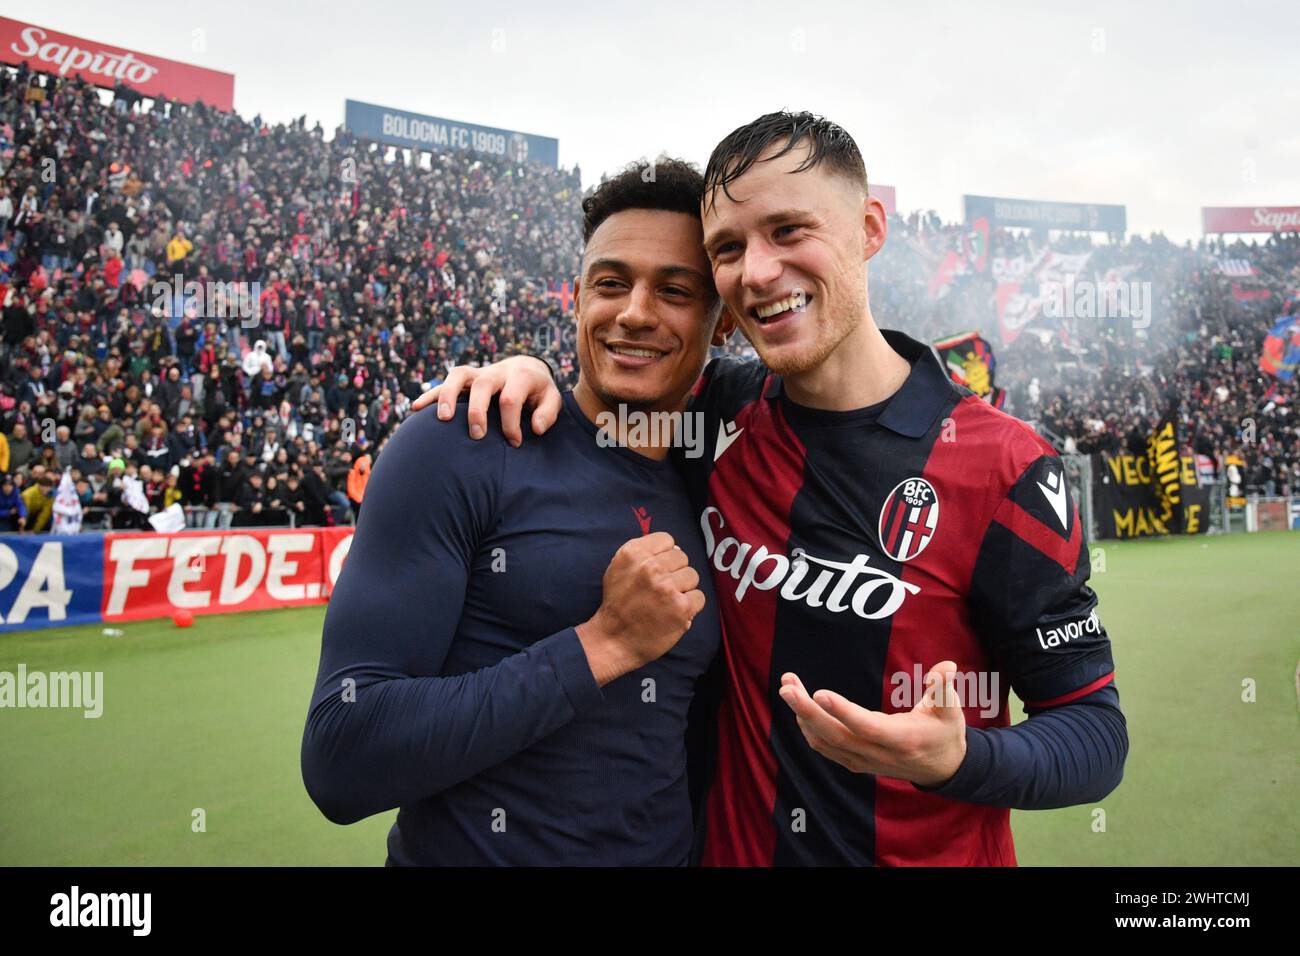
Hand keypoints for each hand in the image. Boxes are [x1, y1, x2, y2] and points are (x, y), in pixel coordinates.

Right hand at [410, 356, 561, 446]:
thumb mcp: (552, 399)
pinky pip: (444, 382)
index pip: (510, 399)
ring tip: (442, 419)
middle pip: (483, 385)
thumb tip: (535, 429)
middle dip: (477, 410)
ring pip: (458, 376)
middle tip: (477, 435)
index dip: (511, 424)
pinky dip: (430, 395)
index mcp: (520, 376)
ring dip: (448, 395)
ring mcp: (479, 373)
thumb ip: (548, 414)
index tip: (514, 442)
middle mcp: (497, 372)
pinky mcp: (465, 379)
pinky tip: (416, 409)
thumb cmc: (538, 392)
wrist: (526, 369)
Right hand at [575, 532, 705, 685]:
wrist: (613, 640)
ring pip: (692, 576)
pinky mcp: (681, 608)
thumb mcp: (618, 568)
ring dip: (683, 589)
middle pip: (682, 558)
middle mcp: (650, 567)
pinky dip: (690, 606)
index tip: (658, 569)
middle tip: (661, 590)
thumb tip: (675, 549)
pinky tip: (675, 612)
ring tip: (667, 601)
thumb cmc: (617, 604)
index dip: (665, 555)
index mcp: (633, 553)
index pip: (667, 540)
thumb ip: (643, 554)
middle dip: (674, 573)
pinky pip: (699, 597)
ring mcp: (667, 588)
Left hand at [777, 663, 966, 787]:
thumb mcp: (950, 710)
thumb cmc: (945, 731)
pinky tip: (799, 708)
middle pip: (836, 736)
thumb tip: (945, 667)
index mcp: (902, 739)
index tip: (820, 693)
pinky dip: (809, 729)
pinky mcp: (855, 762)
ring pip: (826, 742)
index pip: (867, 727)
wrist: (942, 768)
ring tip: (788, 686)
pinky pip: (825, 748)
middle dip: (808, 710)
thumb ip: (944, 688)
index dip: (843, 712)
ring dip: (803, 715)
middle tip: (787, 686)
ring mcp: (864, 761)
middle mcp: (878, 754)